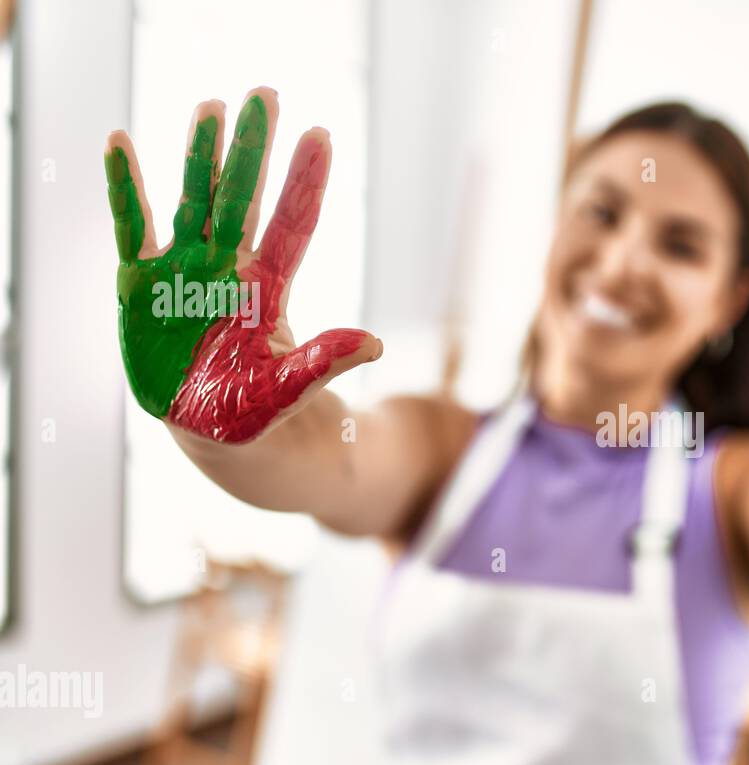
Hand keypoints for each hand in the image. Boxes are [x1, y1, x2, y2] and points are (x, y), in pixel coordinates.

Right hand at [104, 88, 380, 443]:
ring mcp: (184, 269)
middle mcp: (229, 267)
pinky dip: (126, 188)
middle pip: (244, 198)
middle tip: (265, 96)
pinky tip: (121, 144)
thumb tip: (374, 344)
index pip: (293, 225)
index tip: (322, 136)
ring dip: (200, 156)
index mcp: (268, 288)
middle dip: (254, 150)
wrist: (206, 431)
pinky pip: (131, 226)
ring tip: (210, 106)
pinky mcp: (141, 281)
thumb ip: (323, 365)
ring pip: (194, 200)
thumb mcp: (289, 392)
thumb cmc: (253, 412)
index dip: (305, 183)